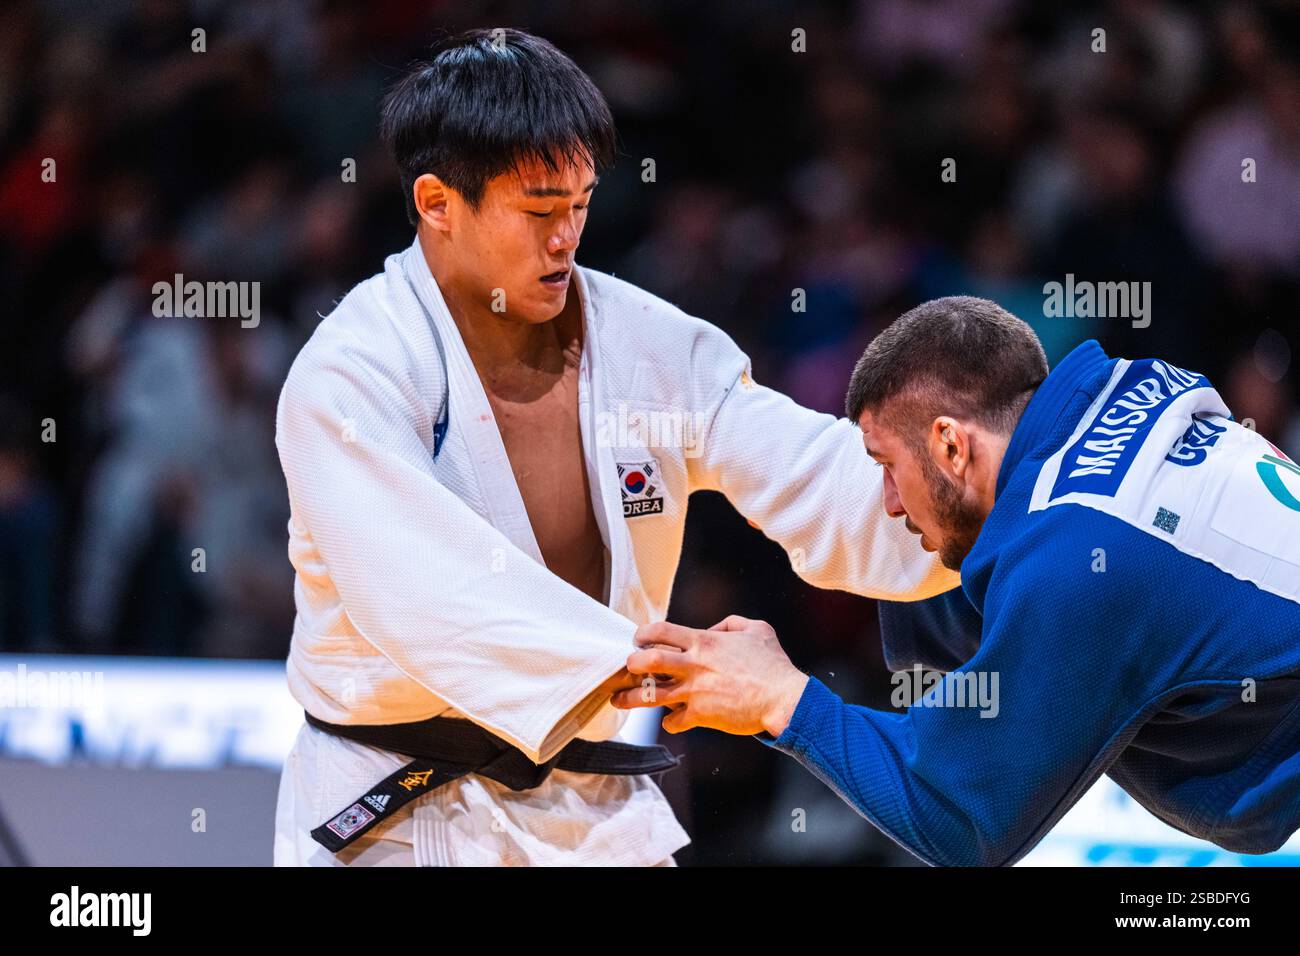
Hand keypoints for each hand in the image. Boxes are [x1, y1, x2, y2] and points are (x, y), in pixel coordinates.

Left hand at [611, 615, 808, 736]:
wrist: (784, 699)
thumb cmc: (773, 666)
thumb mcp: (756, 629)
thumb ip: (730, 623)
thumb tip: (714, 628)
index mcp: (704, 642)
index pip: (660, 631)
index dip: (643, 634)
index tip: (638, 641)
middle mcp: (694, 665)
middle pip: (646, 662)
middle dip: (630, 665)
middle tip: (628, 669)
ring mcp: (695, 692)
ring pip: (650, 696)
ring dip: (630, 698)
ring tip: (619, 700)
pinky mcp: (701, 715)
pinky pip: (673, 721)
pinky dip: (670, 722)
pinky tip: (671, 721)